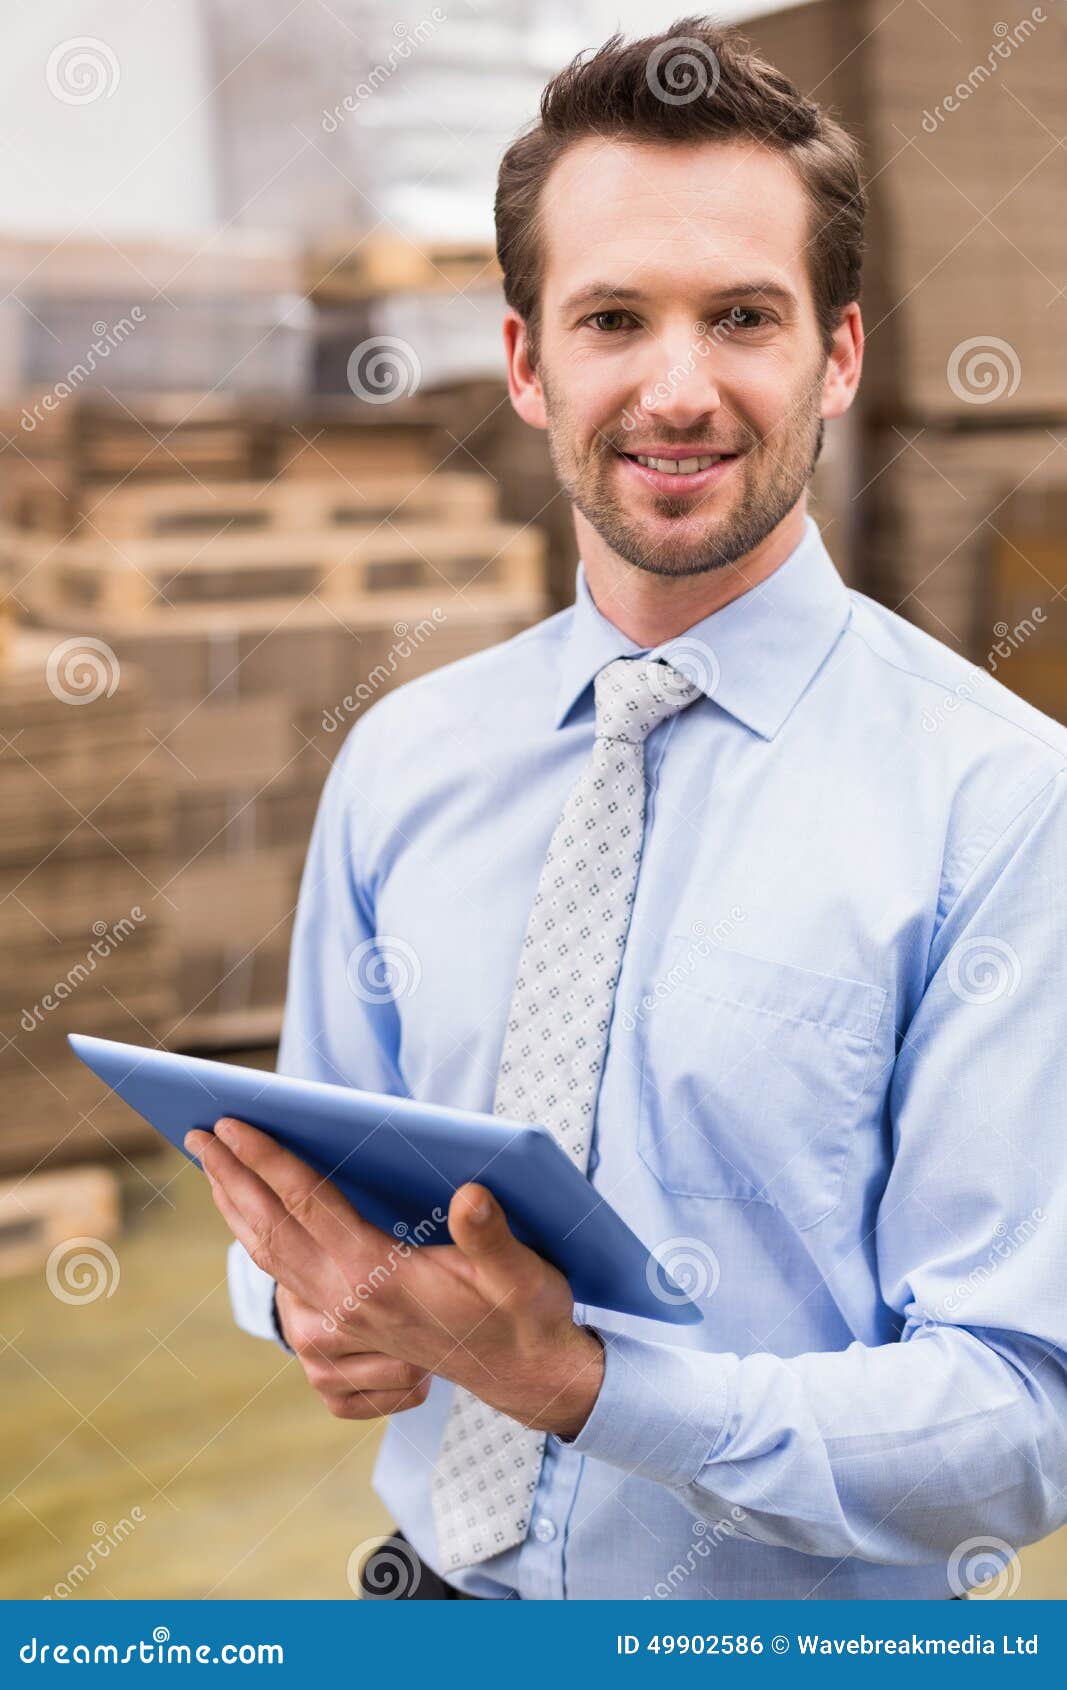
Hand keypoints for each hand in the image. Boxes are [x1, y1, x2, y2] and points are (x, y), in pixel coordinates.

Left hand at [187, 1117, 604, 1437]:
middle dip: (231, 1178)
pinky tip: (250, 1219)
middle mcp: (347, 1301)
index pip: (309, 1205)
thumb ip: (491, 1237)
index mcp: (380, 1278)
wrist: (523, 1375)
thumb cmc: (523, 1313)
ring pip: (269, 1256)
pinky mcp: (343, 1329)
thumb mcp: (520, 1273)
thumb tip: (471, 1196)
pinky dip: (257, 1241)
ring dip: (236, 1208)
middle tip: (199, 1133)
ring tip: (212, 1167)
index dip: (269, 1160)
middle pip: (270, 1230)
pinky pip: (283, 1279)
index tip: (233, 1123)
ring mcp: (340, 1320)